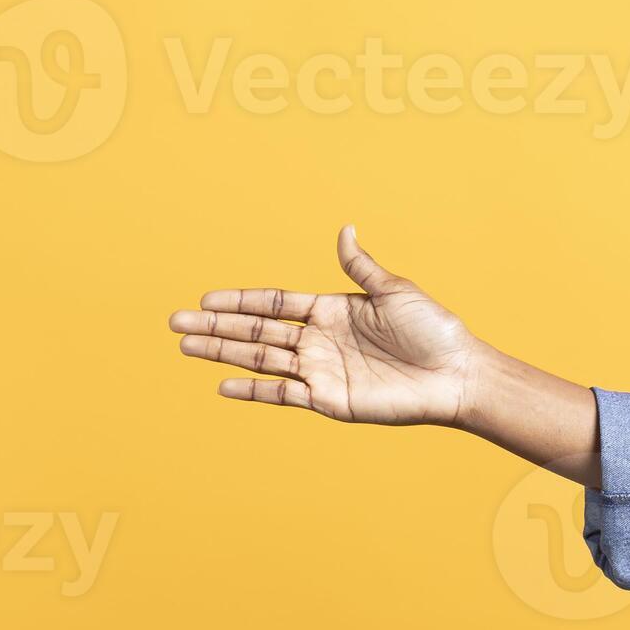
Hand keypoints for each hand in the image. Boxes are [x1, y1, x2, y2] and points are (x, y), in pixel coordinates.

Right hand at [169, 225, 484, 425]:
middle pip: (256, 332)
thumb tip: (344, 229)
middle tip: (175, 324)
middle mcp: (319, 340)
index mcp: (330, 310)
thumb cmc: (433, 330)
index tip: (204, 300)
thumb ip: (360, 267)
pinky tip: (223, 384)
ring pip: (261, 360)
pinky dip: (253, 391)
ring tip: (186, 348)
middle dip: (216, 328)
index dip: (239, 302)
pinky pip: (283, 394)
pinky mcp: (329, 400)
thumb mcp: (394, 291)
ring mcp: (321, 371)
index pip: (273, 304)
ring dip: (222, 354)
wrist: (455, 375)